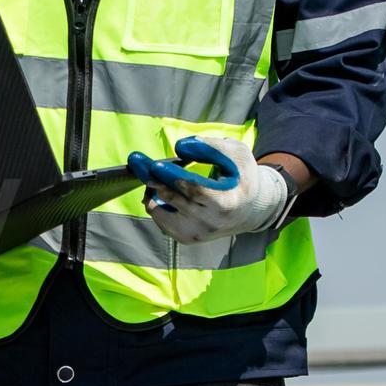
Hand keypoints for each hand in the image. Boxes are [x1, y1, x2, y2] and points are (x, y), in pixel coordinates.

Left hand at [129, 133, 291, 242]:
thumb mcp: (235, 153)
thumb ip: (210, 147)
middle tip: (136, 160)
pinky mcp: (186, 238)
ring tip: (153, 174)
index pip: (196, 191)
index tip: (155, 165)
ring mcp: (197, 234)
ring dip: (152, 190)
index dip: (174, 178)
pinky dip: (156, 203)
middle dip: (154, 178)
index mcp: (227, 202)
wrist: (249, 209)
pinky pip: (160, 220)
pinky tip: (160, 189)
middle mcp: (211, 223)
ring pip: (161, 213)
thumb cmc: (240, 176)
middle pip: (174, 199)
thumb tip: (181, 147)